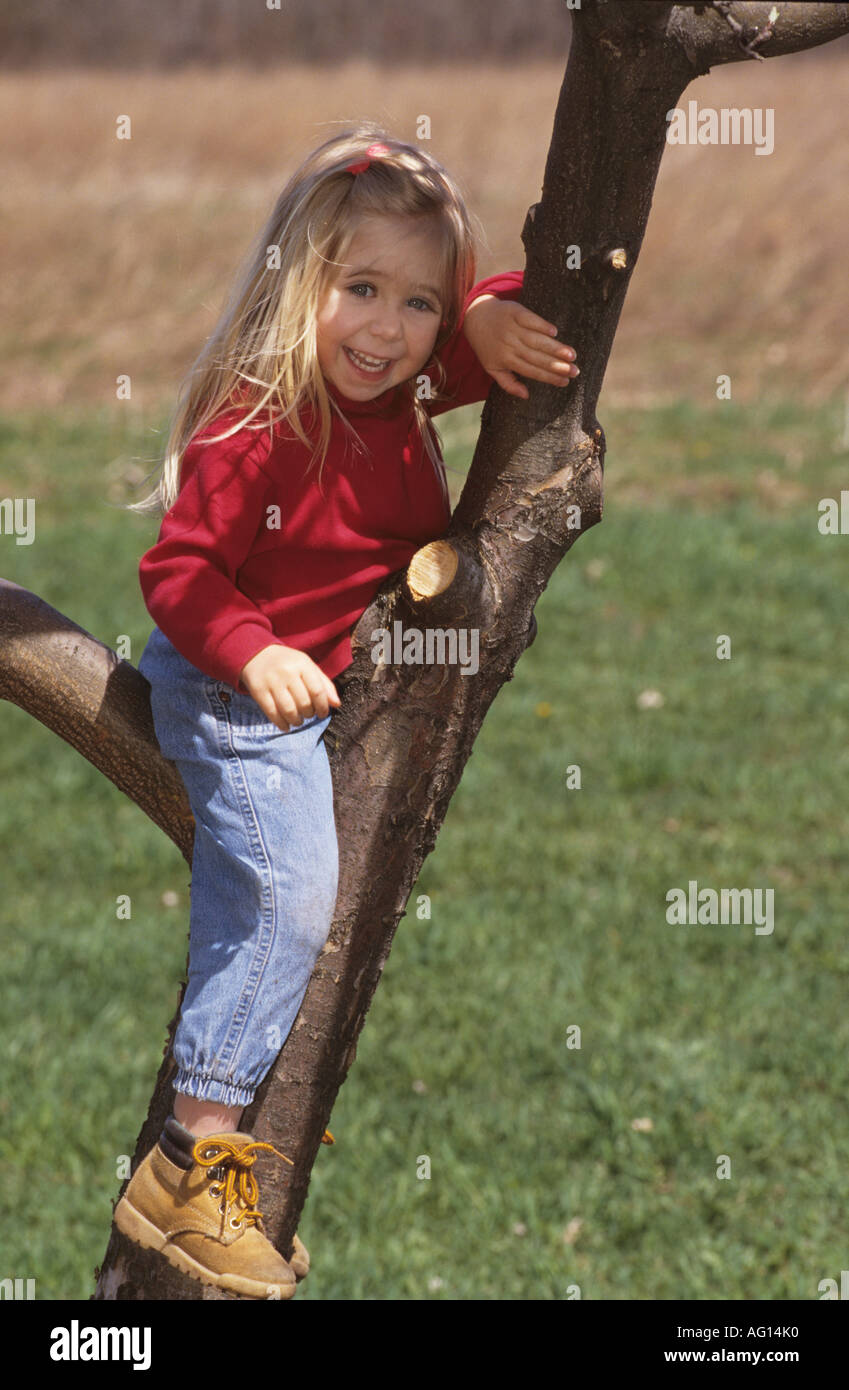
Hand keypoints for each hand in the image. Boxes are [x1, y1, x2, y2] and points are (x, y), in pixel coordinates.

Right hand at [239, 644, 340, 730]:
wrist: (257, 655)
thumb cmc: (288, 663)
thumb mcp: (307, 667)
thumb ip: (324, 684)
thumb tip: (337, 704)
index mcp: (302, 664)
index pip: (317, 691)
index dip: (323, 707)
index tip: (323, 714)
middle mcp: (286, 672)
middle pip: (304, 703)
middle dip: (309, 714)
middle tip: (308, 715)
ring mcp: (271, 682)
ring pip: (288, 710)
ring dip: (297, 721)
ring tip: (298, 720)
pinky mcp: (258, 691)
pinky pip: (272, 713)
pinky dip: (281, 724)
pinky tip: (286, 726)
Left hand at [462, 295, 579, 399]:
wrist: (475, 317)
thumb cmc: (487, 346)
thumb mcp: (492, 368)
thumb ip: (508, 383)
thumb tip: (526, 396)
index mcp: (506, 360)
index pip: (531, 371)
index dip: (549, 377)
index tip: (565, 382)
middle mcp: (510, 345)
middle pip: (536, 357)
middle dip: (557, 365)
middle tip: (575, 371)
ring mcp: (513, 328)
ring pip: (536, 340)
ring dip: (554, 347)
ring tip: (571, 355)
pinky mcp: (515, 312)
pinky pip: (530, 319)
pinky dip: (542, 325)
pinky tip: (555, 332)